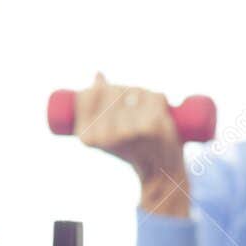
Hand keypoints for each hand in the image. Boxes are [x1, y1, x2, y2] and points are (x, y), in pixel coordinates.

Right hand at [70, 73, 189, 213]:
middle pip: (112, 91)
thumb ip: (97, 103)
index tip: (107, 95)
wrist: (159, 172)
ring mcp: (130, 130)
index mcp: (88, 137)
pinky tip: (158, 112)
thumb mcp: (105, 129)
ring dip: (142, 95)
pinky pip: (155, 96)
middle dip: (122, 92)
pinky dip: (159, 100)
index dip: (99, 89)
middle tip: (131, 106)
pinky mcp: (152, 127)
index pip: (87, 95)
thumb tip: (99, 74)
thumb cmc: (130, 149)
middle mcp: (106, 135)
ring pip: (135, 91)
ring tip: (144, 113)